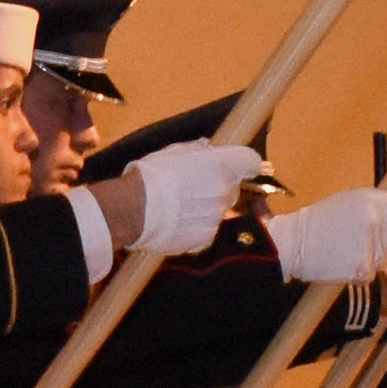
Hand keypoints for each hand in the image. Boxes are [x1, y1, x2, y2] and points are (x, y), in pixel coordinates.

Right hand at [124, 139, 261, 257]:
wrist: (136, 209)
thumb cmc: (152, 176)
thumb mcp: (174, 152)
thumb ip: (197, 151)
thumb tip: (207, 149)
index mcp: (222, 165)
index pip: (250, 161)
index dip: (244, 162)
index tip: (237, 164)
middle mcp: (225, 192)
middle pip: (232, 188)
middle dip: (218, 186)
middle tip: (192, 185)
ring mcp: (217, 217)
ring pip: (218, 210)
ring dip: (204, 207)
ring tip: (178, 206)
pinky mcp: (206, 238)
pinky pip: (206, 229)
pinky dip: (195, 227)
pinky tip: (176, 222)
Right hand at [260, 184, 386, 290]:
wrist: (294, 243)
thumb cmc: (321, 220)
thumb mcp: (351, 200)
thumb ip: (380, 205)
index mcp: (374, 201)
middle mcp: (377, 222)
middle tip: (363, 240)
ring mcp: (372, 247)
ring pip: (386, 257)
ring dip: (372, 256)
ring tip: (349, 249)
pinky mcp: (364, 269)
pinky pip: (372, 273)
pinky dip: (361, 271)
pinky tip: (344, 261)